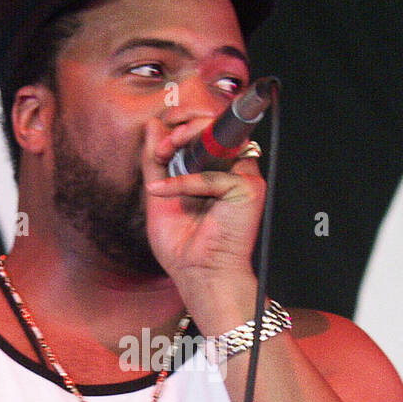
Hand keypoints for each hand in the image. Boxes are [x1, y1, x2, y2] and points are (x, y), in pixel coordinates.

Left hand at [141, 115, 264, 304]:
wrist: (198, 276)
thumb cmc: (182, 246)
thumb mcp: (158, 194)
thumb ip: (156, 160)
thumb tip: (153, 125)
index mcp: (213, 170)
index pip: (202, 132)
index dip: (182, 127)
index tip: (160, 144)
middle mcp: (231, 170)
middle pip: (213, 128)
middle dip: (183, 127)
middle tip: (163, 146)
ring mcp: (243, 178)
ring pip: (219, 139)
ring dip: (187, 138)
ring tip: (165, 153)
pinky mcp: (249, 189)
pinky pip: (214, 174)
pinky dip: (185, 182)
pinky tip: (163, 192)